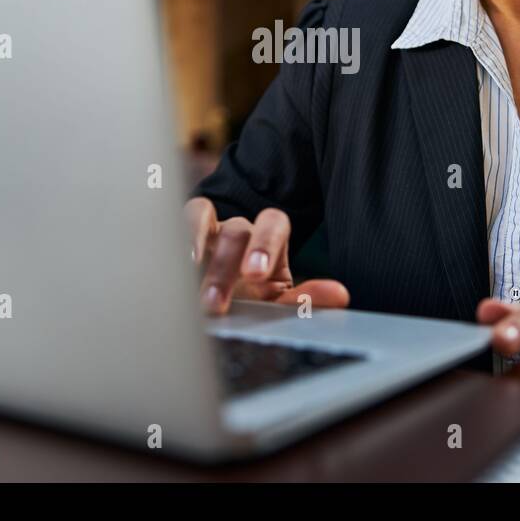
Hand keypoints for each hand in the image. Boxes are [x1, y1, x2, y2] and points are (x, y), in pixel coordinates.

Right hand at [184, 197, 349, 315]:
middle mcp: (241, 230)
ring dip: (202, 259)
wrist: (216, 304)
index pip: (274, 223)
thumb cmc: (250, 301)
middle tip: (216, 304)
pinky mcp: (185, 231)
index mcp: (270, 242)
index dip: (265, 244)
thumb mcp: (276, 303)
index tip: (255, 276)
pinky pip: (188, 216)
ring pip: (206, 223)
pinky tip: (180, 262)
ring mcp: (211, 229)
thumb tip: (339, 295)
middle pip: (239, 230)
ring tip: (199, 300)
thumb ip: (304, 300)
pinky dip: (185, 232)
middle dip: (227, 267)